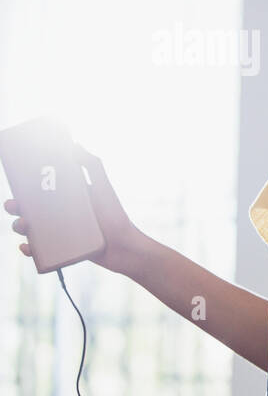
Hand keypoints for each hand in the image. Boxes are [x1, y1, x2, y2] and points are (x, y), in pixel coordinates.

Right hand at [5, 142, 146, 276]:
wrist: (125, 248)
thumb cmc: (115, 216)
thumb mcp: (103, 187)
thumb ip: (91, 165)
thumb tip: (73, 145)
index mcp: (68, 198)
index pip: (40, 189)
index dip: (25, 187)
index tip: (17, 182)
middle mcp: (61, 214)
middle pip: (30, 209)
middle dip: (16, 206)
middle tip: (14, 205)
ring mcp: (60, 232)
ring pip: (31, 229)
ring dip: (19, 226)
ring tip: (23, 225)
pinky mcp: (61, 250)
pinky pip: (39, 250)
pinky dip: (29, 249)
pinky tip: (27, 247)